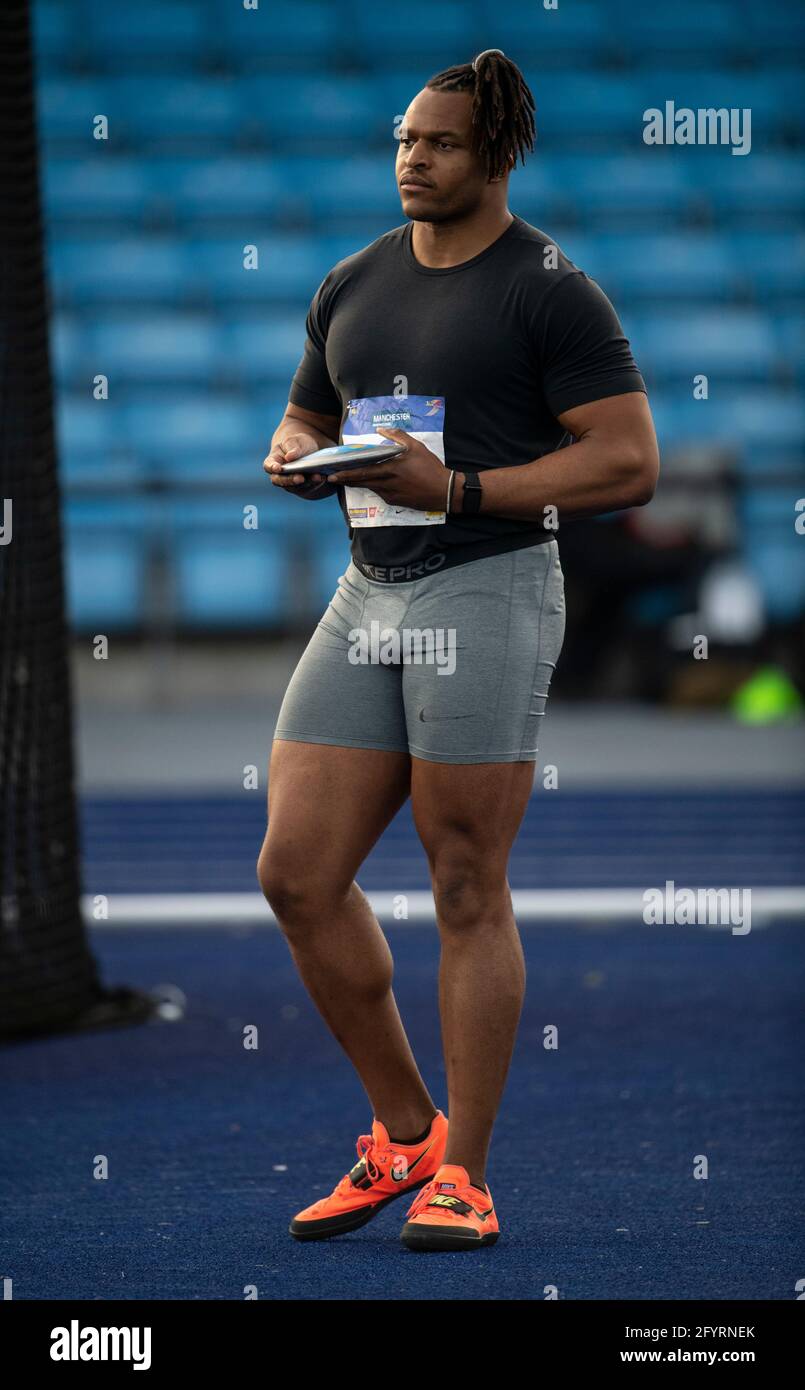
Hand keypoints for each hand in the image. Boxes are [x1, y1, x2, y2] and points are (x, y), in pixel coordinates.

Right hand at [263, 432, 323, 487]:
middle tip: (300, 478)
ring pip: (296, 487)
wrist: (309, 450)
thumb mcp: (296, 441)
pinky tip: (323, 477)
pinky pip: (308, 487)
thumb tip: (289, 457)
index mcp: (273, 461)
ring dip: (307, 483)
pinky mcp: (303, 487)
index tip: (278, 468)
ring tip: (317, 477)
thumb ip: (292, 448)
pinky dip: (315, 483)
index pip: (268, 466)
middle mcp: (280, 475)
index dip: (272, 468)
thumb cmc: (297, 444)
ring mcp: (291, 482)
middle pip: (280, 481)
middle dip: (291, 480)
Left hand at [329, 428, 449, 510]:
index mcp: (390, 469)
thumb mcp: (416, 447)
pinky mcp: (395, 501)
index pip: (363, 472)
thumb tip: (381, 428)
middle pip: (361, 482)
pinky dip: (373, 487)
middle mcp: (387, 483)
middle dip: (345, 480)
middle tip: (332, 478)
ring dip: (357, 483)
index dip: (346, 473)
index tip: (334, 473)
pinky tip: (371, 483)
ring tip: (346, 479)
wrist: (443, 491)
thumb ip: (398, 436)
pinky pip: (380, 493)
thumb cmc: (430, 467)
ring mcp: (390, 494)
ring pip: (369, 488)